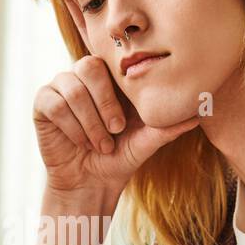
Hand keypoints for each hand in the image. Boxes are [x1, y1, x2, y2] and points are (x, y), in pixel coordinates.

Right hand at [33, 52, 198, 202]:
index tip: (127, 121)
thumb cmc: (120, 159)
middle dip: (104, 102)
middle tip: (116, 131)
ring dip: (89, 121)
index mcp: (110, 79)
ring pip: (71, 88)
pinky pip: (54, 104)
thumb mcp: (147, 141)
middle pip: (88, 66)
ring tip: (100, 145)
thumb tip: (201, 110)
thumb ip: (169, 124)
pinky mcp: (43, 104)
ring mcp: (61, 88)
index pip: (112, 60)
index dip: (119, 85)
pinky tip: (81, 143)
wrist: (91, 184)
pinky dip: (71, 127)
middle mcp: (83, 78)